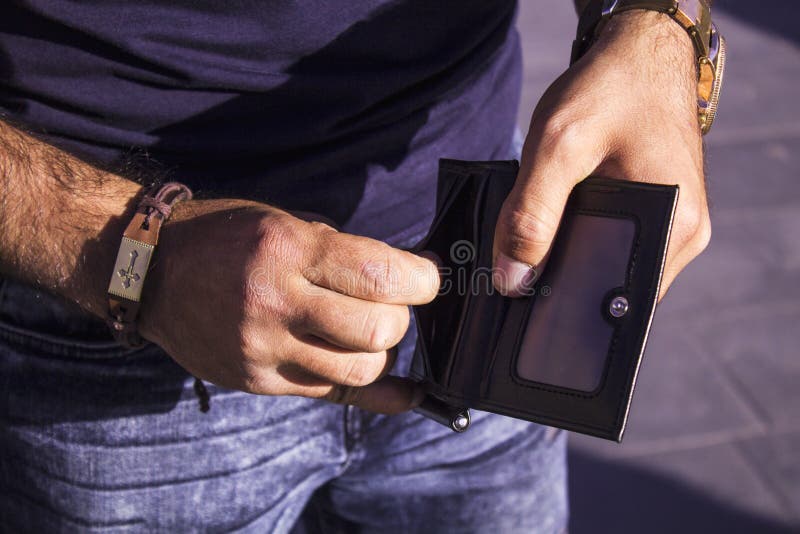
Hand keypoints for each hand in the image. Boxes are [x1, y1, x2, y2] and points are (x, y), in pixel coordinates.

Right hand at [138, 199, 439, 413]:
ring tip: (369, 331)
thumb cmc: (224, 237)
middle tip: (392, 303)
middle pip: (378, 329)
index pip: (380, 276)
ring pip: (360, 369)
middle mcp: (275, 302)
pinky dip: (371, 388)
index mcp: (287, 250)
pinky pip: (331, 394)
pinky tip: (402, 390)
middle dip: (403, 317)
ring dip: (381, 351)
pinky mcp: (256, 381)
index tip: (427, 276)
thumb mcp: (284, 222)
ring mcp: (263, 349)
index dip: (423, 280)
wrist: (150, 271)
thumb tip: (404, 281)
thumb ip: (341, 255)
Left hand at [493, 11, 709, 298]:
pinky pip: (616, 239)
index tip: (522, 296)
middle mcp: (683, 233)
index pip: (615, 299)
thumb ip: (532, 213)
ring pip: (610, 261)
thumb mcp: (558, 146)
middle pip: (612, 283)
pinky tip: (563, 216)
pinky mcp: (660, 211)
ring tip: (543, 229)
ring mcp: (675, 223)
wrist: (639, 52)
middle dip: (564, 276)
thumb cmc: (608, 89)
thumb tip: (512, 279)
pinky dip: (584, 233)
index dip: (564, 303)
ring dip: (573, 252)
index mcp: (673, 226)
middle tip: (522, 256)